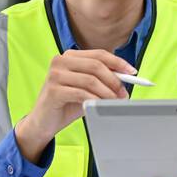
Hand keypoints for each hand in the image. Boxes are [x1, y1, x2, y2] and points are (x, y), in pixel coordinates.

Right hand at [16, 49, 131, 160]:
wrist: (44, 122)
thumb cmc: (67, 104)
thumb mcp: (88, 89)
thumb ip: (103, 81)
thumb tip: (126, 80)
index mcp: (70, 56)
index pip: (99, 54)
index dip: (118, 62)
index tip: (132, 72)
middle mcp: (61, 61)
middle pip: (96, 65)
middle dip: (114, 80)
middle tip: (123, 93)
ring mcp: (55, 74)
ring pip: (90, 79)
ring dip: (107, 92)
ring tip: (114, 102)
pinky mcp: (53, 90)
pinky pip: (81, 93)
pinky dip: (95, 100)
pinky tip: (99, 106)